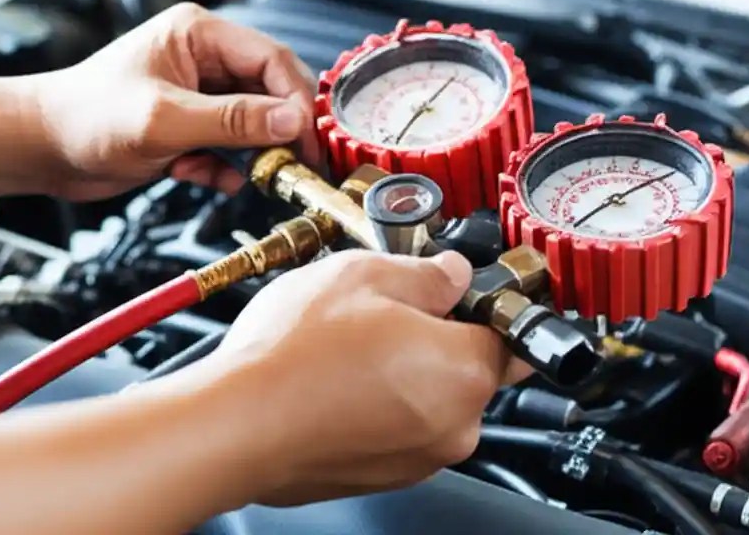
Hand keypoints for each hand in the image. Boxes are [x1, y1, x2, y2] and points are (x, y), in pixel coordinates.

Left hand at [27, 3, 318, 200]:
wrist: (39, 148)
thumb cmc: (84, 117)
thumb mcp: (164, 120)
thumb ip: (231, 120)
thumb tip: (290, 122)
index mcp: (199, 34)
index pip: (272, 59)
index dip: (296, 99)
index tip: (308, 139)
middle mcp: (203, 58)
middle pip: (270, 90)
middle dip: (283, 129)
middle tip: (299, 164)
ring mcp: (197, 94)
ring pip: (253, 122)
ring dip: (259, 152)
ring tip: (265, 177)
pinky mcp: (189, 127)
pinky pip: (229, 147)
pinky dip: (229, 168)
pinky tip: (219, 182)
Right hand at [208, 249, 528, 504]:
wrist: (234, 424)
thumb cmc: (291, 358)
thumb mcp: (362, 276)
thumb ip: (426, 273)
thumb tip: (451, 273)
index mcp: (465, 371)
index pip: (513, 334)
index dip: (488, 304)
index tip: (470, 293)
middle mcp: (455, 426)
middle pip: (469, 367)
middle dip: (438, 336)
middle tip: (386, 310)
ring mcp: (419, 458)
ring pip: (432, 399)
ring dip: (405, 371)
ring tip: (348, 345)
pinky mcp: (384, 476)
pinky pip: (399, 427)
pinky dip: (379, 404)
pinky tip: (336, 378)